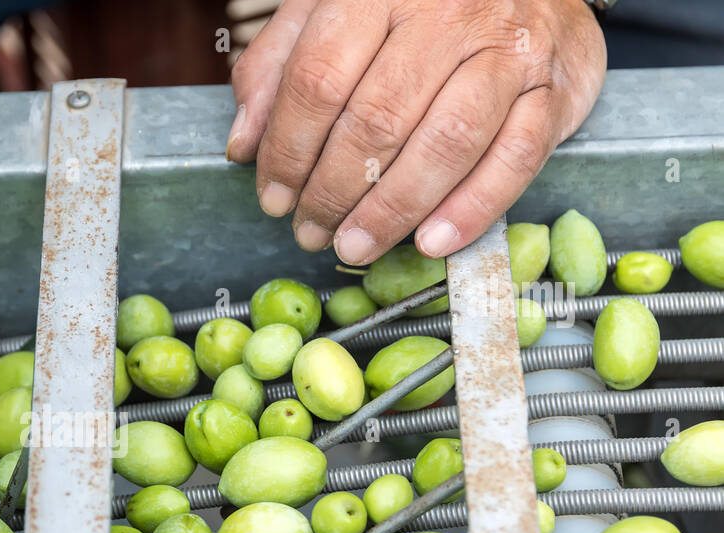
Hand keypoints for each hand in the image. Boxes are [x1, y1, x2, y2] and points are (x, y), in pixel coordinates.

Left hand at [226, 0, 605, 263]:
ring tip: (354, 246)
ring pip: (444, 143)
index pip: (318, 80)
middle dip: (333, 191)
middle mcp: (448, 11)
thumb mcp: (331, 10)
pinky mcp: (552, 87)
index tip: (273, 198)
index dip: (287, 150)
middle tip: (310, 232)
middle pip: (377, 120)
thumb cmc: (417, 3)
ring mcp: (507, 47)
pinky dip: (471, 210)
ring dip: (392, 211)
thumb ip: (277, 68)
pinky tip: (431, 242)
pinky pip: (514, 158)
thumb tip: (242, 143)